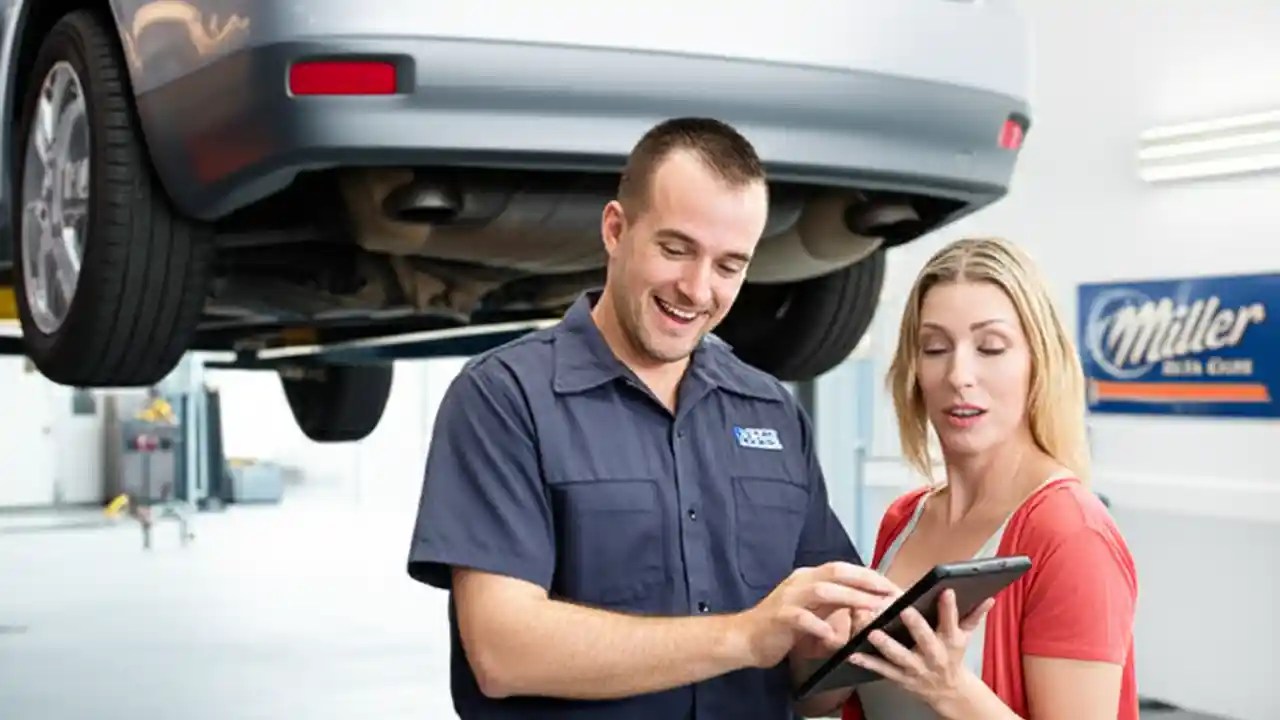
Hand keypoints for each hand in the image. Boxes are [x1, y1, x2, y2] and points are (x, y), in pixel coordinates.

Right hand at [739, 561, 899, 668]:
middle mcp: (800, 582)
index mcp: (808, 577)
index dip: (868, 575)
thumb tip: (866, 601)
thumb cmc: (782, 626)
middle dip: (866, 581)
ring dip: (850, 598)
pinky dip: (819, 625)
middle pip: (836, 572)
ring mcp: (788, 598)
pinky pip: (802, 618)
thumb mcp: (813, 610)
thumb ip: (834, 603)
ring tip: (871, 608)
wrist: (745, 638)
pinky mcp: (779, 617)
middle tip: (890, 592)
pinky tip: (832, 636)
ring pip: (823, 591)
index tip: (892, 586)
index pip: (843, 569)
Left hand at [847, 589, 993, 709]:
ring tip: (873, 633)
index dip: (949, 607)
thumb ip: (974, 615)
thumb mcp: (966, 637)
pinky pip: (882, 670)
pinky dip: (867, 662)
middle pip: (926, 640)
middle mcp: (934, 655)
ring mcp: (916, 668)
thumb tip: (989, 597)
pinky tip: (853, 654)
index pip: (952, 621)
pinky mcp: (901, 678)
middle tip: (904, 611)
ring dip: (887, 646)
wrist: (949, 691)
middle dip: (916, 626)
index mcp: (950, 641)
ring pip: (900, 657)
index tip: (945, 590)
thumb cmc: (953, 656)